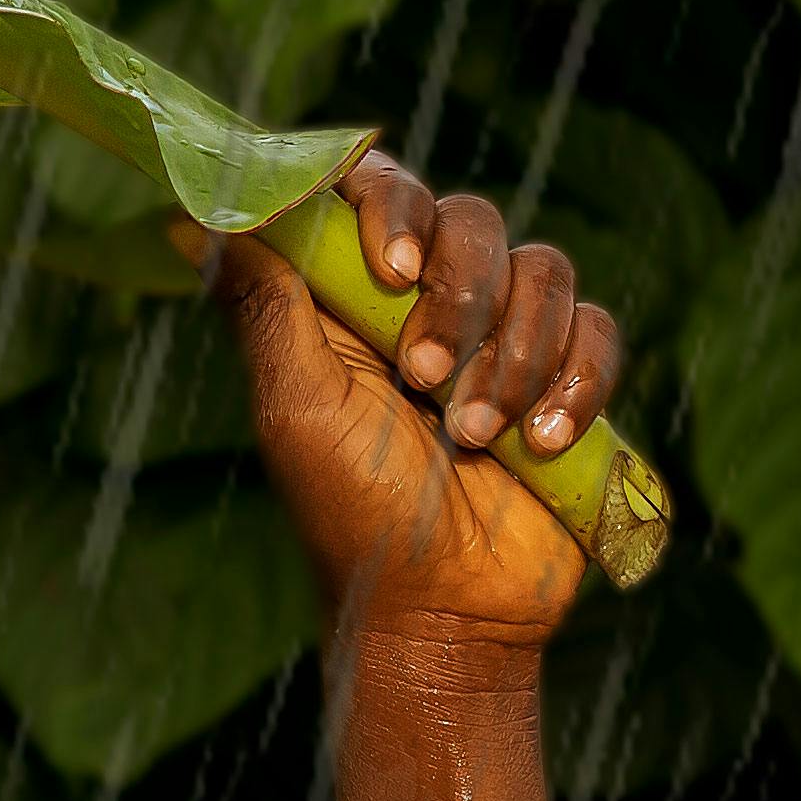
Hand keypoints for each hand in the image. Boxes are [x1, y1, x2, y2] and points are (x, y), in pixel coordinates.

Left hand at [201, 152, 623, 655]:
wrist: (445, 606)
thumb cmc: (354, 510)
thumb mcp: (297, 408)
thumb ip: (268, 307)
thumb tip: (204, 214)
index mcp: (351, 301)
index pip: (375, 194)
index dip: (390, 206)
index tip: (393, 270)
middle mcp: (427, 303)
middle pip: (468, 220)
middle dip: (456, 300)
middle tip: (425, 381)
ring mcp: (501, 335)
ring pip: (541, 269)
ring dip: (510, 355)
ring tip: (475, 435)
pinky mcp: (567, 375)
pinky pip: (596, 328)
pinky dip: (574, 380)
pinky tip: (540, 443)